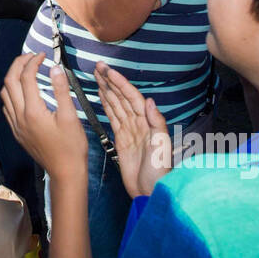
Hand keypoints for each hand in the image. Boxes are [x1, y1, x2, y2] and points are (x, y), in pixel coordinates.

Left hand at [0, 53, 86, 183]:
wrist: (65, 172)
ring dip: (13, 78)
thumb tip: (55, 68)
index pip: (26, 77)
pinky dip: (12, 93)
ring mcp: (16, 126)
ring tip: (26, 70)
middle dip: (18, 65)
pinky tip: (23, 92)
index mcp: (33, 111)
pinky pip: (7, 107)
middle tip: (31, 57)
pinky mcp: (17, 132)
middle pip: (9, 82)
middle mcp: (20, 117)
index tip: (43, 55)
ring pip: (5, 94)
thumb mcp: (70, 116)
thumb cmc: (71, 147)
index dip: (33, 62)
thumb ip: (61, 90)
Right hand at [95, 63, 170, 196]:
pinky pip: (113, 117)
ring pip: (116, 104)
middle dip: (110, 81)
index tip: (108, 71)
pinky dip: (106, 104)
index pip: (131, 97)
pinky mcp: (121, 139)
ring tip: (97, 75)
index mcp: (147, 122)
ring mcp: (129, 130)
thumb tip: (149, 100)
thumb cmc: (159, 171)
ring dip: (107, 89)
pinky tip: (102, 95)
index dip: (120, 83)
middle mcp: (138, 123)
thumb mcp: (161, 146)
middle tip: (98, 66)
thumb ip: (156, 122)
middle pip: (122, 97)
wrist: (150, 191)